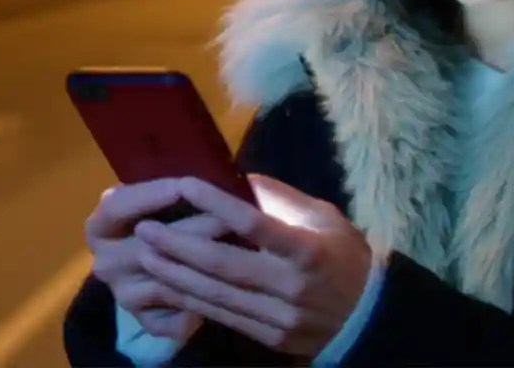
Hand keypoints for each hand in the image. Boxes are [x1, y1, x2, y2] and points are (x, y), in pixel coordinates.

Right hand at [84, 178, 229, 341]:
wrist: (166, 266)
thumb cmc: (167, 216)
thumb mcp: (162, 197)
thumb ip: (170, 189)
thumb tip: (212, 175)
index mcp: (100, 227)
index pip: (116, 208)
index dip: (150, 196)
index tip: (185, 185)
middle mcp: (105, 263)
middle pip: (146, 246)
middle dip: (194, 228)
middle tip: (231, 216)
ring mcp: (125, 295)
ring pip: (167, 280)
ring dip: (204, 264)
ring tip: (243, 246)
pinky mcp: (147, 323)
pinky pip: (175, 318)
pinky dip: (200, 309)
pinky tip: (226, 294)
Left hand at [133, 174, 372, 357]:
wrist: (368, 317)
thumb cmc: (344, 255)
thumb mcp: (322, 216)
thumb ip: (279, 198)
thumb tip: (235, 176)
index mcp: (307, 250)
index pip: (254, 225)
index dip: (216, 204)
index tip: (184, 185)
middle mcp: (291, 286)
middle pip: (225, 265)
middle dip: (179, 246)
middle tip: (144, 227)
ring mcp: (279, 317)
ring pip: (217, 295)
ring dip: (176, 275)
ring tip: (145, 254)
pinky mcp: (270, 337)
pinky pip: (223, 317)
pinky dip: (191, 300)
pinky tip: (167, 285)